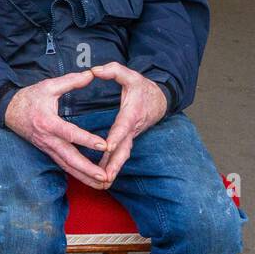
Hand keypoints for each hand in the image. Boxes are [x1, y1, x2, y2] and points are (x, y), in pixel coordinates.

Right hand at [3, 70, 108, 189]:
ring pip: (67, 166)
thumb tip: (91, 75)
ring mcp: (47, 148)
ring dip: (85, 177)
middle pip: (69, 158)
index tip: (104, 145)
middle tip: (105, 176)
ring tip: (102, 184)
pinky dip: (77, 174)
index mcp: (48, 122)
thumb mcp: (48, 86)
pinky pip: (64, 166)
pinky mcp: (47, 151)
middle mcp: (47, 139)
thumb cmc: (29, 98)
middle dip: (88, 169)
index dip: (87, 140)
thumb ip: (71, 81)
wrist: (8, 111)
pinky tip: (90, 180)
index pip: (70, 133)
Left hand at [89, 62, 167, 186]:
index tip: (107, 146)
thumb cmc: (142, 87)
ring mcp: (131, 136)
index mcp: (131, 113)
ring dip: (114, 170)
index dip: (116, 136)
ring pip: (122, 155)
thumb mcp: (130, 75)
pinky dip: (113, 167)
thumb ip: (113, 71)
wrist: (159, 100)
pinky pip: (120, 155)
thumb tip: (95, 70)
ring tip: (103, 183)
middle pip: (124, 148)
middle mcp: (132, 128)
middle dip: (115, 163)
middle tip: (106, 177)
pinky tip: (102, 178)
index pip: (123, 126)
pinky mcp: (128, 140)